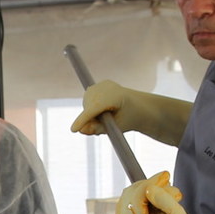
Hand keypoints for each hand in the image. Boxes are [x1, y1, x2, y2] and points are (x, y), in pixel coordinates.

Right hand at [70, 80, 190, 145]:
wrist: (140, 106)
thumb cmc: (130, 118)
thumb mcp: (117, 128)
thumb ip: (99, 129)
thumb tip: (81, 130)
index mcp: (117, 96)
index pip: (95, 108)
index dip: (83, 119)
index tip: (74, 130)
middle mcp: (108, 86)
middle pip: (88, 104)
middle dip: (88, 118)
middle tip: (98, 129)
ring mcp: (103, 84)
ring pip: (86, 102)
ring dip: (89, 113)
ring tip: (105, 119)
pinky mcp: (100, 85)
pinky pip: (88, 99)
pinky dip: (91, 108)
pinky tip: (103, 110)